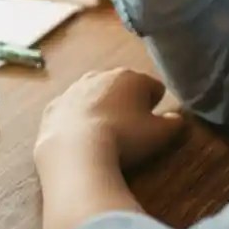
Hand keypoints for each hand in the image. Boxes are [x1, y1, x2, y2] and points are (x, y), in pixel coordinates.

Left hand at [35, 69, 184, 175]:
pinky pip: (70, 112)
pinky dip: (76, 121)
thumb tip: (176, 118)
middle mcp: (99, 76)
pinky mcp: (52, 108)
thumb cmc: (125, 139)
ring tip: (104, 135)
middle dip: (126, 103)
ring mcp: (72, 90)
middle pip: (120, 88)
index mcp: (130, 77)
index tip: (154, 122)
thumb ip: (173, 123)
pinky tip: (80, 139)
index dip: (156, 105)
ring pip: (93, 97)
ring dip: (100, 110)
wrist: (76, 152)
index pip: (152, 87)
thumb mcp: (160, 134)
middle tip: (130, 129)